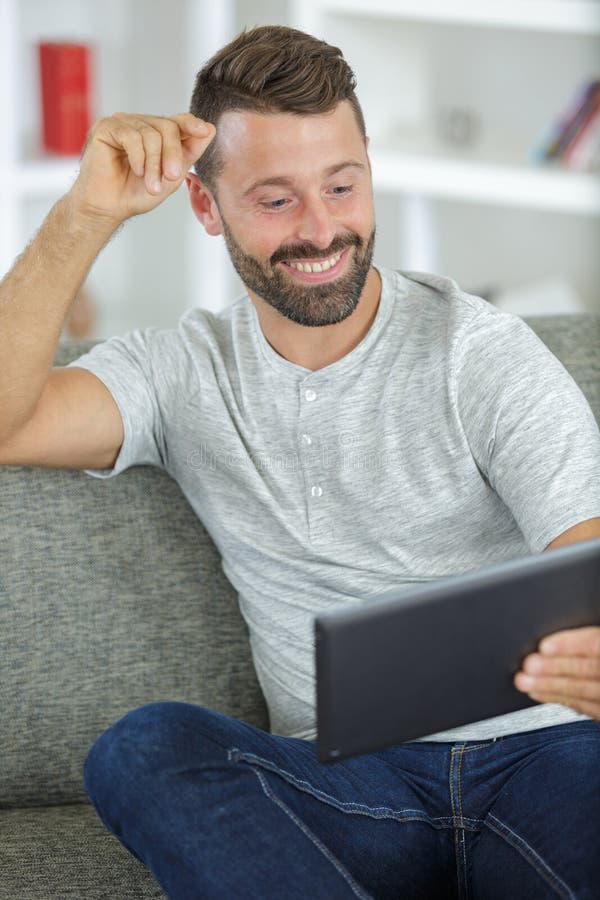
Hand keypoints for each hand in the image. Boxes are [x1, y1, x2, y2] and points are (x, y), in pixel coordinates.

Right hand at [68, 112, 215, 225]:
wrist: (110, 208)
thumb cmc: (136, 193)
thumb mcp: (171, 176)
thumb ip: (189, 153)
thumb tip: (210, 129)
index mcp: (157, 134)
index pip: (178, 121)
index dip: (192, 124)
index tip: (203, 131)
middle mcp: (141, 124)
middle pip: (167, 127)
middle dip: (172, 154)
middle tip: (171, 177)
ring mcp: (123, 123)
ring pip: (150, 134)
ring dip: (154, 163)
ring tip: (152, 185)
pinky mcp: (107, 127)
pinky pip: (131, 135)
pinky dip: (138, 157)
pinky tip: (136, 171)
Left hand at [514, 626, 599, 719]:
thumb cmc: (599, 645)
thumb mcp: (598, 621)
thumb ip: (591, 632)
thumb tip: (567, 611)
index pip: (597, 644)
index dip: (572, 645)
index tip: (545, 646)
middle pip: (591, 671)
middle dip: (556, 670)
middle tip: (528, 666)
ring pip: (587, 694)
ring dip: (553, 688)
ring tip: (526, 682)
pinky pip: (589, 709)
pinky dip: (563, 700)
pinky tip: (542, 694)